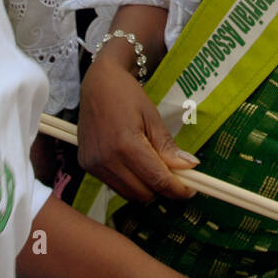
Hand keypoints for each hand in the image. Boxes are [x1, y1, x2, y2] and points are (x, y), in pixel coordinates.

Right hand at [77, 57, 197, 201]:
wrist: (97, 84)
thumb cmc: (126, 95)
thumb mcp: (152, 117)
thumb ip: (167, 146)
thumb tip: (189, 167)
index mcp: (126, 144)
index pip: (157, 180)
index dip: (177, 189)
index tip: (191, 189)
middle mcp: (106, 159)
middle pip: (144, 193)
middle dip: (162, 188)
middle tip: (174, 175)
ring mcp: (94, 164)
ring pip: (129, 194)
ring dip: (146, 187)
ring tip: (153, 166)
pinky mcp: (86, 166)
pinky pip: (115, 186)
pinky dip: (130, 182)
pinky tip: (135, 165)